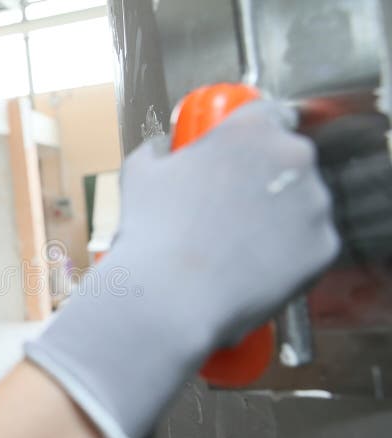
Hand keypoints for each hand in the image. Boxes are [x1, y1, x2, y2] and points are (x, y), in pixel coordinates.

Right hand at [25, 100, 339, 437]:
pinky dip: (293, 253)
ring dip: (284, 216)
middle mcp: (285, 162)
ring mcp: (309, 206)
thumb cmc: (141, 243)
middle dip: (269, 181)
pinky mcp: (321, 250)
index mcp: (244, 136)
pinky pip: (313, 242)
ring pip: (307, 201)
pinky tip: (259, 268)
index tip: (245, 159)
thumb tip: (158, 151)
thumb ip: (155, 158)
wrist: (160, 304)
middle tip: (239, 213)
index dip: (255, 137)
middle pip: (293, 159)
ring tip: (245, 247)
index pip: (270, 113)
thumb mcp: (138, 185)